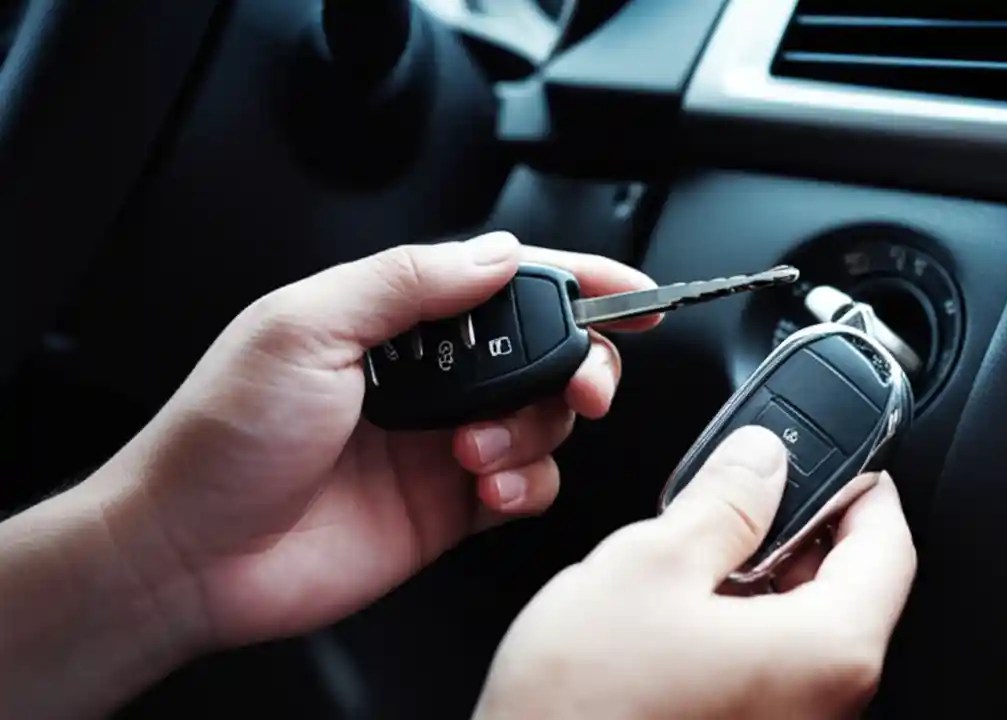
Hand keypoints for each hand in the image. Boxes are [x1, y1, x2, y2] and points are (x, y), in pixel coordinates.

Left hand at [92, 231, 659, 649]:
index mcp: (393, 319)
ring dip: (534, 432)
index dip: (577, 281)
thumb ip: (407, 282)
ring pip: (545, 419)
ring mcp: (443, 442)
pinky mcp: (451, 507)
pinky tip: (487, 491)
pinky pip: (527, 486)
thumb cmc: (223, 437)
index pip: (504, 282)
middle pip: (545, 351)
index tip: (632, 291)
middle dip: (581, 363)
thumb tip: (496, 253)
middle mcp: (427, 377)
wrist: (191, 555)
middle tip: (583, 384)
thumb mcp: (305, 327)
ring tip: (475, 452)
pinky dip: (527, 486)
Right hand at [472, 426, 916, 719]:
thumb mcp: (650, 566)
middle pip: (850, 591)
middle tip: (741, 499)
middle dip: (800, 532)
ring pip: (805, 633)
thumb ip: (724, 501)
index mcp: (827, 653)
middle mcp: (827, 706)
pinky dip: (743, 632)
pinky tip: (681, 620)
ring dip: (763, 582)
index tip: (829, 457)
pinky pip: (773, 674)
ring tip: (694, 561)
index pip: (890, 546)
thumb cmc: (583, 712)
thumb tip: (764, 458)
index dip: (861, 486)